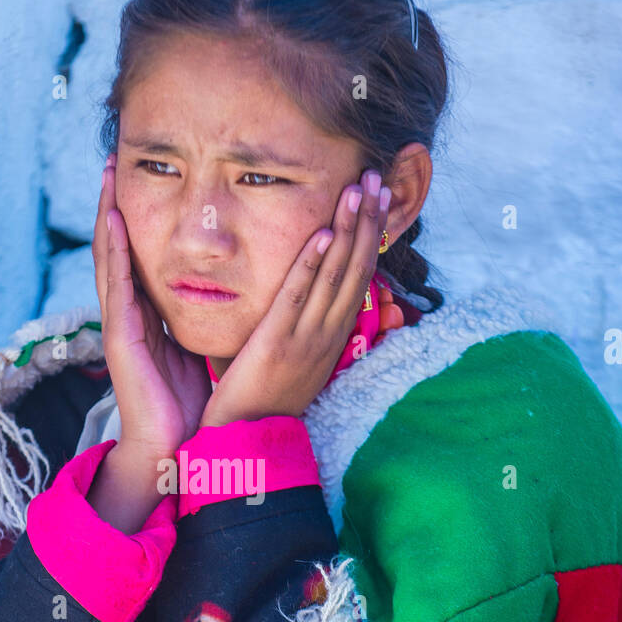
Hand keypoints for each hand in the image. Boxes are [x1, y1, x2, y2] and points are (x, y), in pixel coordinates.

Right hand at [93, 155, 211, 461]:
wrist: (172, 448)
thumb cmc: (186, 405)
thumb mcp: (194, 349)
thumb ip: (195, 320)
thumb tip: (220, 294)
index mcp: (146, 316)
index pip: (136, 256)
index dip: (135, 218)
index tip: (138, 179)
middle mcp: (129, 314)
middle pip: (116, 248)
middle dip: (112, 205)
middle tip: (112, 160)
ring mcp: (120, 325)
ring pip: (110, 259)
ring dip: (107, 216)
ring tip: (107, 176)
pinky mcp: (122, 339)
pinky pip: (117, 286)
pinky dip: (115, 251)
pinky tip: (116, 221)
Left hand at [199, 170, 392, 427]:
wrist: (243, 444)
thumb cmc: (262, 405)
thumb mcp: (295, 364)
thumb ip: (303, 330)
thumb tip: (312, 304)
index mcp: (331, 339)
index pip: (358, 278)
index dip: (369, 237)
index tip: (376, 200)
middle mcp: (326, 336)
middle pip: (355, 269)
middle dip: (368, 222)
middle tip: (377, 177)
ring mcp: (305, 340)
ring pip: (334, 277)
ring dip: (349, 230)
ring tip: (358, 189)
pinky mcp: (276, 345)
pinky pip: (298, 298)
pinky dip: (312, 265)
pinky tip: (324, 234)